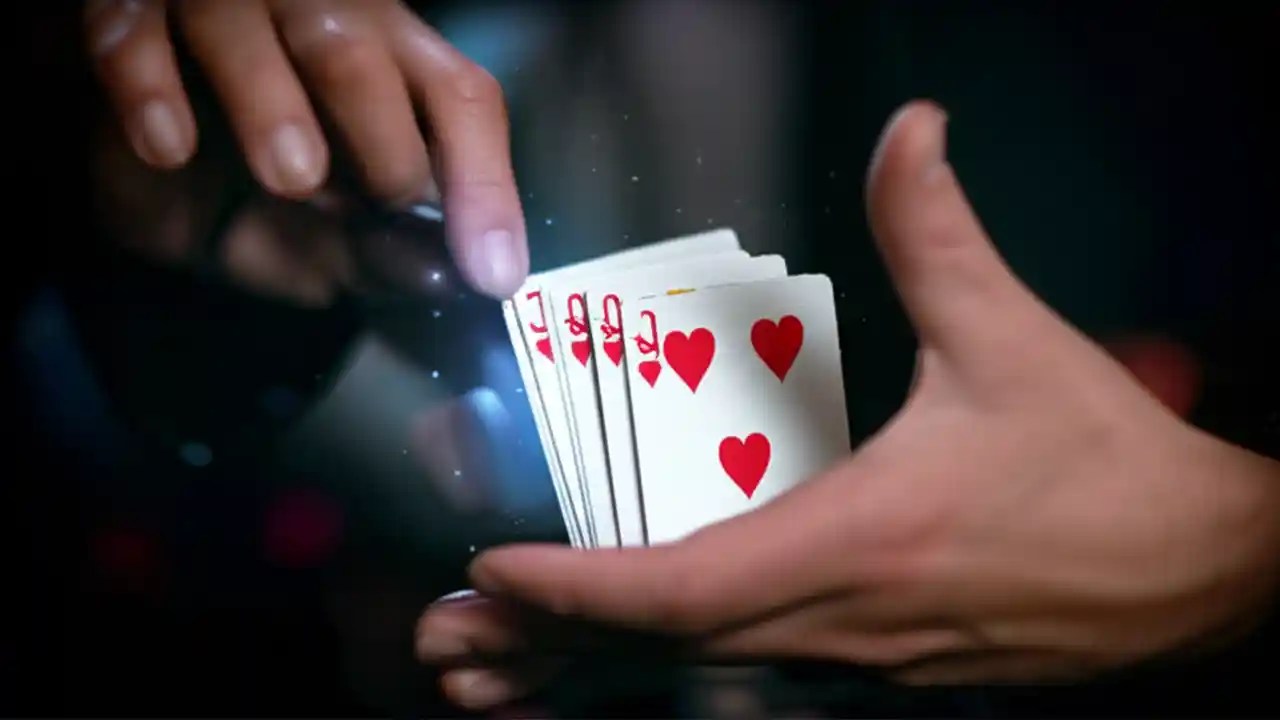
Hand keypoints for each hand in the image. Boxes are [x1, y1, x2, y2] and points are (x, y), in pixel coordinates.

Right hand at [85, 0, 527, 298]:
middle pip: (363, 61)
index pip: (459, 101)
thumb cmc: (248, 188)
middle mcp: (318, 17)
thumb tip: (442, 277)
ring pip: (254, 31)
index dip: (483, 186)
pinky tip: (170, 149)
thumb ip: (377, 256)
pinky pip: (135, 35)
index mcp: (388, 64)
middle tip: (375, 209)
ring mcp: (223, 6)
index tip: (492, 275)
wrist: (134, 153)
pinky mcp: (126, 10)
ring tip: (291, 179)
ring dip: (276, 109)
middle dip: (381, 147)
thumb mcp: (322, 241)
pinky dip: (152, 88)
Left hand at [414, 101, 1279, 709]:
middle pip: (667, 649)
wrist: (1204, 575)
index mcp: (864, 540)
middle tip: (441, 643)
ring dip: (589, 676)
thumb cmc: (1107, 466)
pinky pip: (746, 674)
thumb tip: (913, 129)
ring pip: (699, 675)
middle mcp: (846, 620)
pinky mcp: (878, 666)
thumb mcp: (1016, 341)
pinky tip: (612, 679)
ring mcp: (861, 658)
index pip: (687, 585)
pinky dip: (662, 673)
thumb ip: (939, 234)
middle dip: (547, 647)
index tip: (493, 570)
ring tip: (489, 685)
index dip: (580, 587)